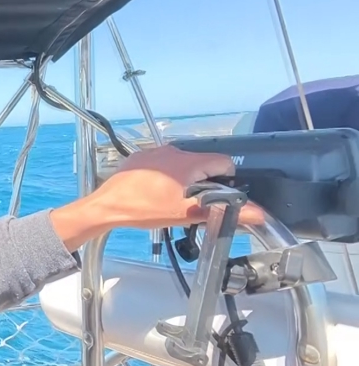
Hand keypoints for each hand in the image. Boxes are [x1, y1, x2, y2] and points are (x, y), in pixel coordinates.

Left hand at [50, 145, 265, 250]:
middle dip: (206, 181)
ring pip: (184, 163)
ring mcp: (156, 152)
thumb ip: (223, 211)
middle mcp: (173, 150)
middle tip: (196, 202)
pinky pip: (165, 164)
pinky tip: (158, 193)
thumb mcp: (186, 212)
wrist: (107, 207)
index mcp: (189, 161)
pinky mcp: (141, 158)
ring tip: (175, 200)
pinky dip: (168, 176)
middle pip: (204, 162)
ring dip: (186, 180)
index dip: (228, 180)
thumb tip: (257, 215)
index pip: (224, 161)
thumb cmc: (144, 209)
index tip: (221, 196)